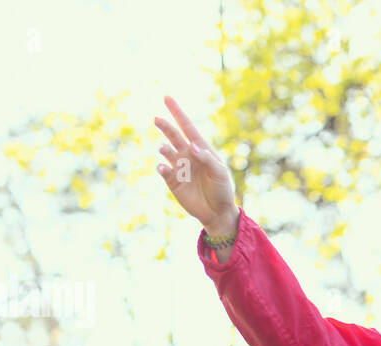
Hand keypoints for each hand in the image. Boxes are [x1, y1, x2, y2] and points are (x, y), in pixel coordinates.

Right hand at [154, 96, 237, 232]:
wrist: (217, 212)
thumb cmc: (223, 190)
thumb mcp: (220, 173)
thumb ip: (207, 158)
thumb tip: (191, 145)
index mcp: (201, 149)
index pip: (187, 127)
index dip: (177, 112)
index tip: (166, 97)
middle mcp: (188, 155)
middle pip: (173, 136)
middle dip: (165, 127)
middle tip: (157, 119)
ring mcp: (179, 167)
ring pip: (167, 152)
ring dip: (164, 148)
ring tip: (164, 148)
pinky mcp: (173, 181)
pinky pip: (163, 171)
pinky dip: (161, 168)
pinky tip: (163, 168)